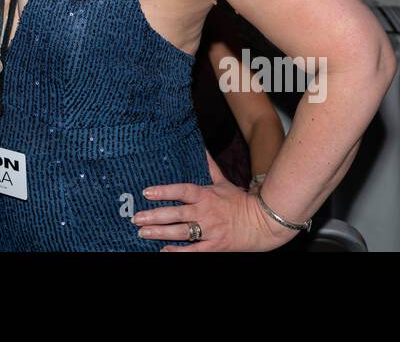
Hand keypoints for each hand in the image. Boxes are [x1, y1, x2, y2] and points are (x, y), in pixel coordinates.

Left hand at [133, 151, 295, 250]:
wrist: (263, 223)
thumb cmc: (240, 201)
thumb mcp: (223, 181)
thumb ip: (209, 166)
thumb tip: (201, 147)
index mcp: (206, 195)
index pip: (182, 191)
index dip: (164, 191)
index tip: (146, 192)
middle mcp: (206, 213)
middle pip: (177, 214)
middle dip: (154, 216)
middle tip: (136, 218)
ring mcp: (210, 230)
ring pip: (181, 232)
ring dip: (160, 233)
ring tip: (142, 233)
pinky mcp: (215, 246)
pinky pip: (194, 251)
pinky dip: (178, 252)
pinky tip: (163, 251)